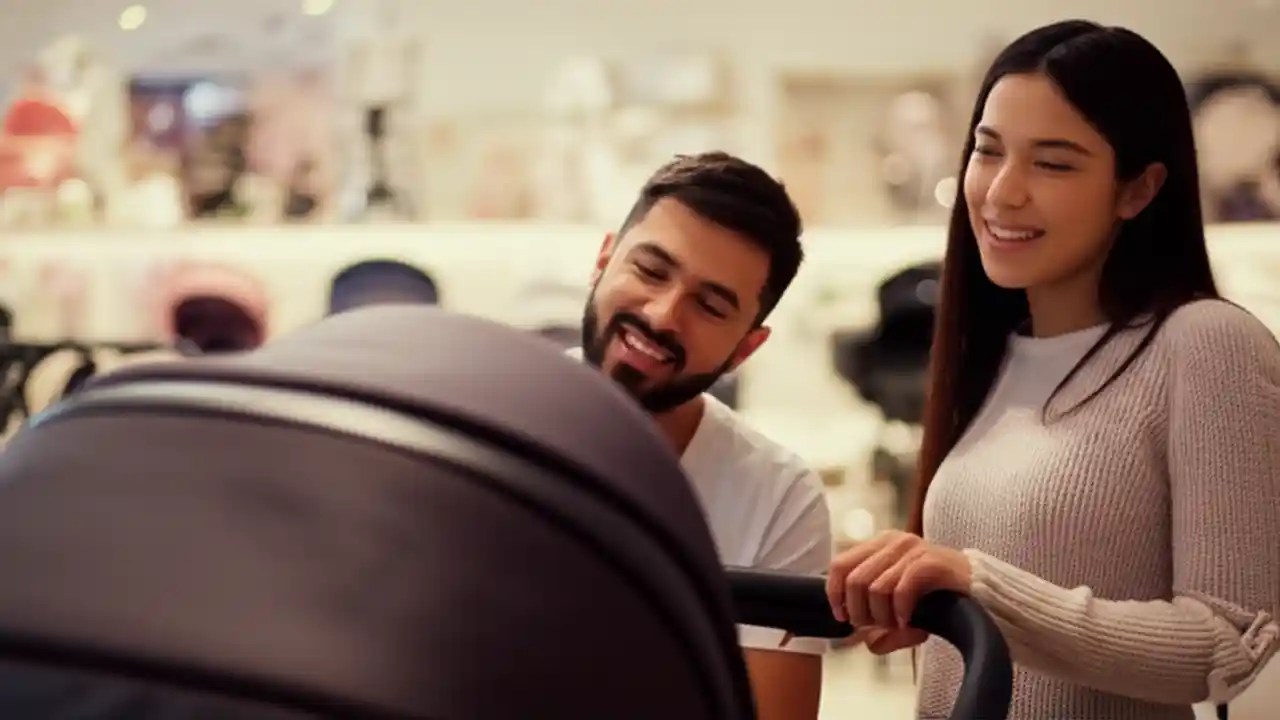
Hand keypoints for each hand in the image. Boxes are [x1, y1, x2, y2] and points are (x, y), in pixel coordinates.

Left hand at [826, 530, 971, 648]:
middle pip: (854, 580)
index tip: (843, 617)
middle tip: (875, 627)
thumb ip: (881, 626)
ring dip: (882, 616)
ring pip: (875, 587)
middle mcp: (893, 541)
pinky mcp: (930, 562)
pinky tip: (908, 624)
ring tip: (896, 626)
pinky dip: (900, 613)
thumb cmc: (938, 598)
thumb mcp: (902, 610)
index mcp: (879, 545)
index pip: (839, 564)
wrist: (981, 591)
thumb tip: (865, 642)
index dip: (835, 594)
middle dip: (860, 611)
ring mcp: (912, 549)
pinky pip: (901, 590)